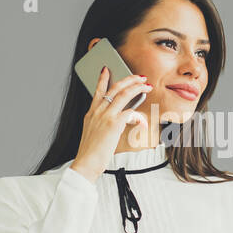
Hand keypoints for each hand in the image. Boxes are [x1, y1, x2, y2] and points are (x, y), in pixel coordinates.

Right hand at [71, 66, 152, 182]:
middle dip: (129, 79)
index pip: (98, 90)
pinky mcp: (113, 124)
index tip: (106, 69)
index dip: (103, 78)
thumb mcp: (92, 133)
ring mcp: (105, 116)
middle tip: (139, 77)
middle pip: (115, 88)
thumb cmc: (90, 152)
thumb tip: (118, 119)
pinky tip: (143, 120)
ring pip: (124, 94)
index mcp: (91, 113)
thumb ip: (102, 123)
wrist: (86, 163)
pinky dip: (138, 115)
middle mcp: (97, 111)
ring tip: (146, 86)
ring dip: (137, 88)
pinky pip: (130, 112)